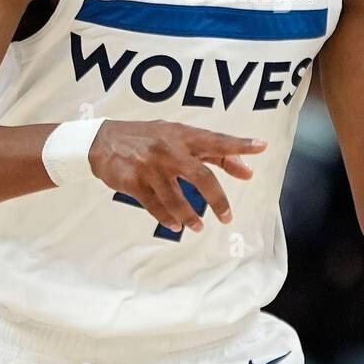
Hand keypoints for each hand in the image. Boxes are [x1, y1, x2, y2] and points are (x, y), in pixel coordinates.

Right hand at [88, 120, 267, 232]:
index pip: (216, 141)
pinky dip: (167, 218)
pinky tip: (176, 226)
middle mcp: (169, 149)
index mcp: (183, 135)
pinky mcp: (134, 181)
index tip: (261, 147)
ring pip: (177, 197)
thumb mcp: (177, 137)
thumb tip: (246, 170)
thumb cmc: (147, 138)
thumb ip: (211, 152)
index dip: (238, 145)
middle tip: (227, 217)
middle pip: (200, 176)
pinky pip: (155, 205)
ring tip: (198, 227)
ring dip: (190, 216)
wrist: (101, 140)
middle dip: (217, 199)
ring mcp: (150, 166)